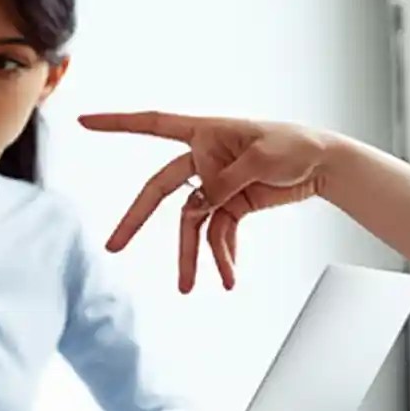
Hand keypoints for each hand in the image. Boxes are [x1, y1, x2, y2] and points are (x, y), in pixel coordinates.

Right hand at [79, 111, 335, 291]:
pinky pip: (219, 234)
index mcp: (204, 133)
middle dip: (137, 219)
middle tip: (113, 246)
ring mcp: (216, 184)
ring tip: (188, 288)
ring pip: (192, 224)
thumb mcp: (261, 159)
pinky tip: (229, 278)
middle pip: (160, 190)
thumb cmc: (295, 145)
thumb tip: (194, 208)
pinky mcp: (232, 204)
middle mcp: (203, 158)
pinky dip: (223, 256)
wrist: (324, 163)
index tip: (85, 122)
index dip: (117, 124)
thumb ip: (224, 182)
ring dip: (193, 256)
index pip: (151, 124)